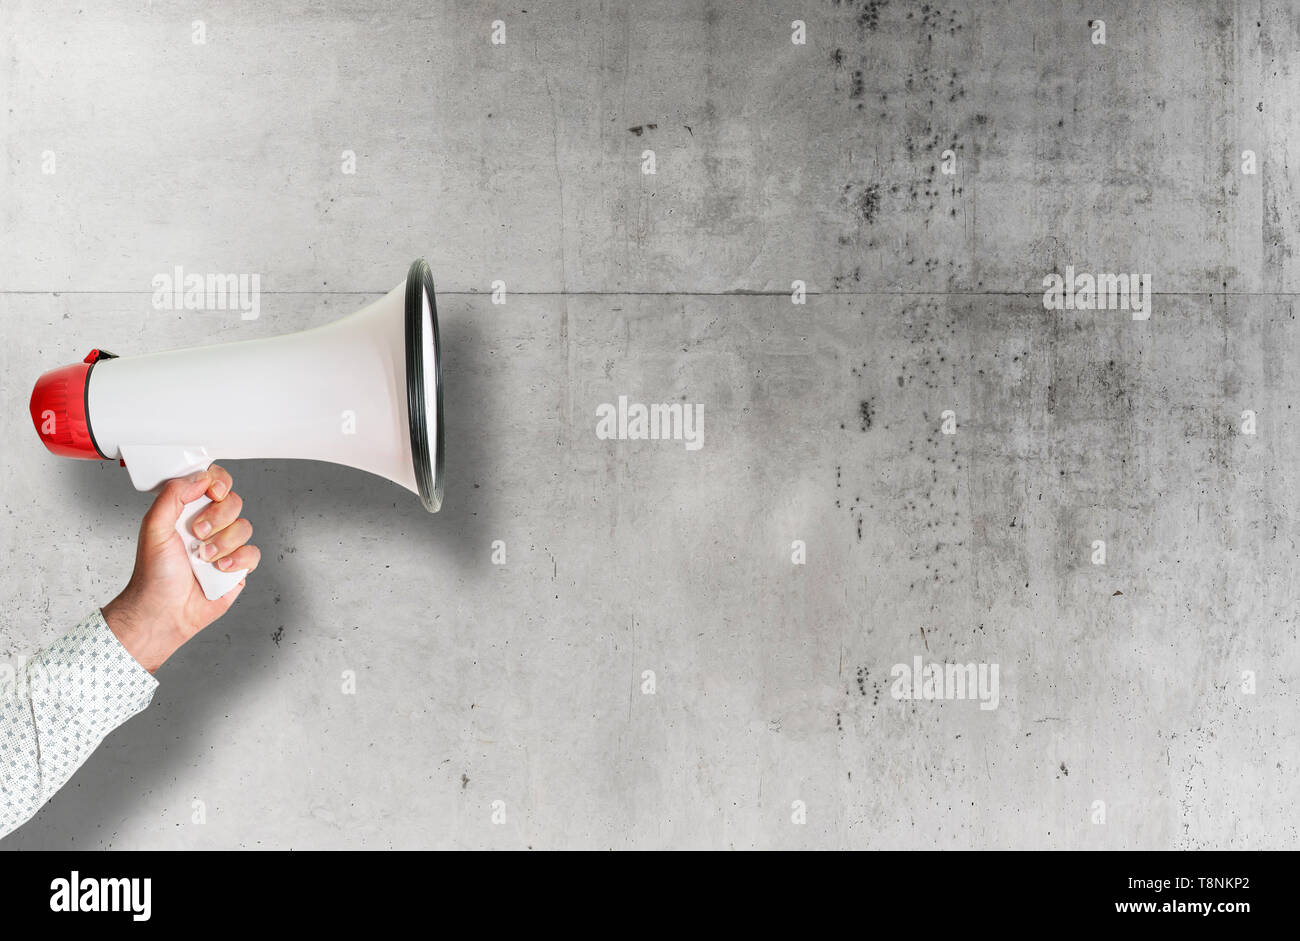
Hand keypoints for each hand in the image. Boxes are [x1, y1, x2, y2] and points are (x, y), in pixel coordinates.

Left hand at [102, 465, 258, 672]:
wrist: (164, 611)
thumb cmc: (154, 575)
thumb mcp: (153, 527)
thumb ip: (172, 496)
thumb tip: (200, 477)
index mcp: (188, 511)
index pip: (213, 483)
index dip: (219, 482)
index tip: (213, 492)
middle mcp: (209, 526)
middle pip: (234, 502)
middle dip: (218, 517)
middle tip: (198, 533)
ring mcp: (225, 546)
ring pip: (245, 527)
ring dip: (223, 543)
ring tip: (204, 558)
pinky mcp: (237, 567)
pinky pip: (253, 553)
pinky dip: (237, 561)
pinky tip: (219, 569)